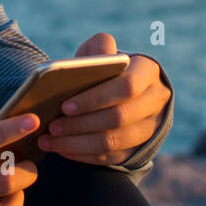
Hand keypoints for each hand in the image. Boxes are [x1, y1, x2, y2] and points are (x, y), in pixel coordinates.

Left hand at [37, 33, 169, 166]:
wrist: (116, 90)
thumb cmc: (103, 68)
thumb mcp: (101, 50)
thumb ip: (99, 48)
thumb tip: (95, 61)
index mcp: (147, 72)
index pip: (127, 86)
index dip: (96, 98)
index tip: (65, 106)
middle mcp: (155, 101)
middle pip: (119, 117)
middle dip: (81, 124)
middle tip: (52, 126)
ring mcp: (149, 128)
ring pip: (113, 142)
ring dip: (77, 143)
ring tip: (50, 140)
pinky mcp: (137, 148)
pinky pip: (109, 157)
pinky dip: (81, 154)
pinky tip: (60, 149)